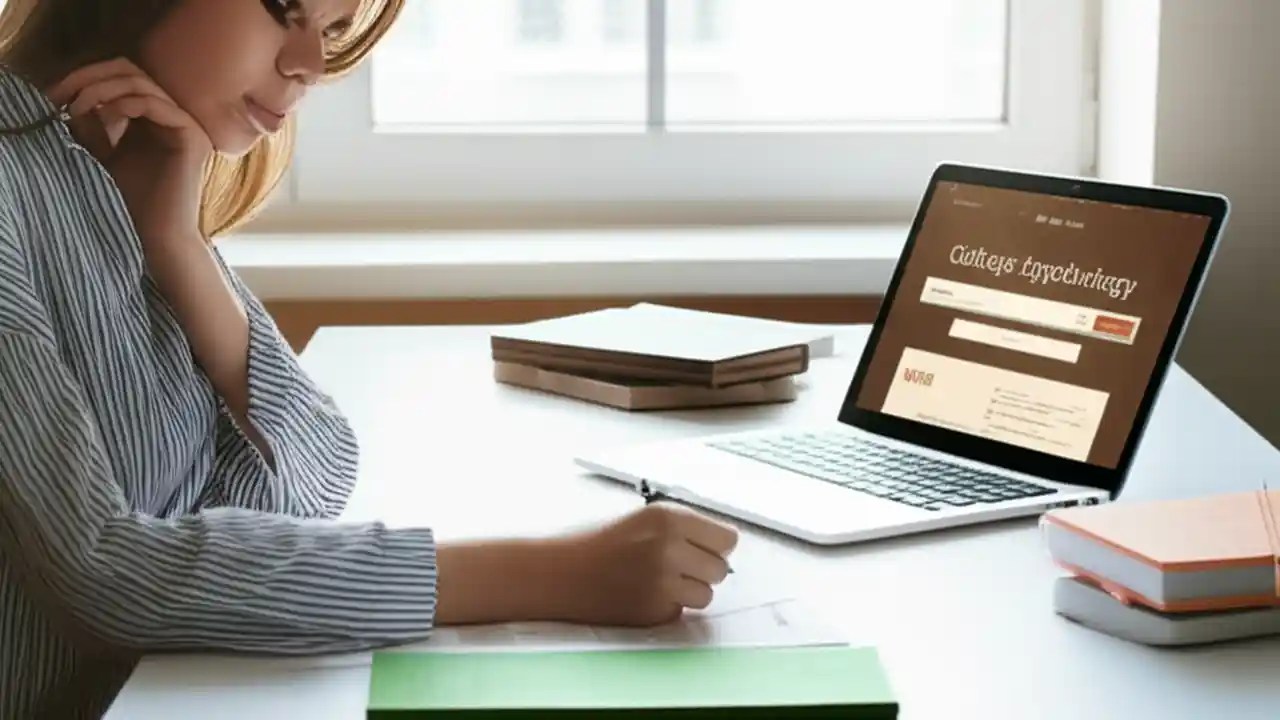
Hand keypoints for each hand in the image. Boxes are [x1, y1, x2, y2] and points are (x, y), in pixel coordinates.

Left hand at [48, 58, 213, 243]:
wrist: (158, 234)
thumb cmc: (133, 202)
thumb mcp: (104, 155)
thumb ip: (95, 125)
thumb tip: (77, 95)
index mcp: (155, 120)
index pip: (123, 79)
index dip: (88, 78)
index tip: (57, 94)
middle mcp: (175, 118)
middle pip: (134, 72)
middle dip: (94, 77)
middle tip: (65, 94)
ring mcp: (187, 125)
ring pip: (143, 83)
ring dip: (105, 89)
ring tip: (81, 107)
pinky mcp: (192, 135)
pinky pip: (157, 104)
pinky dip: (126, 103)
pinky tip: (106, 115)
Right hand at [563, 502, 739, 625]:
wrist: (556, 572)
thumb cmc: (595, 542)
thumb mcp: (642, 519)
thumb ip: (681, 529)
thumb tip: (720, 546)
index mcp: (669, 517)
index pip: (727, 539)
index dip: (715, 545)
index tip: (700, 548)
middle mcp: (670, 548)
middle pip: (720, 569)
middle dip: (702, 570)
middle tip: (676, 567)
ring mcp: (662, 583)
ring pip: (706, 595)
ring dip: (688, 592)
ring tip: (659, 582)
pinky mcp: (652, 611)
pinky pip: (679, 611)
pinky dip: (666, 607)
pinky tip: (640, 595)